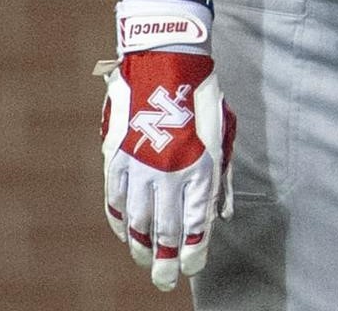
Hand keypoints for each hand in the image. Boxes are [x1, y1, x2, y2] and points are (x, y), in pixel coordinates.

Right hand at [98, 0, 234, 290]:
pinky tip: (123, 231)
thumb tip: (221, 214)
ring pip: (136, 218)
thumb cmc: (201, 94)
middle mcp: (168, 171)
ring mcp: (139, 164)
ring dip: (140, 244)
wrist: (166, 57)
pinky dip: (118, 218)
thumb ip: (220, 176)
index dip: (194, 250)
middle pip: (165, 228)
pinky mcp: (116, 154)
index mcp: (199, 165)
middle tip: (165, 280)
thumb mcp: (222, 132)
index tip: (192, 268)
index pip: (196, 222)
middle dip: (166, 258)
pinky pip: (114, 196)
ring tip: (145, 260)